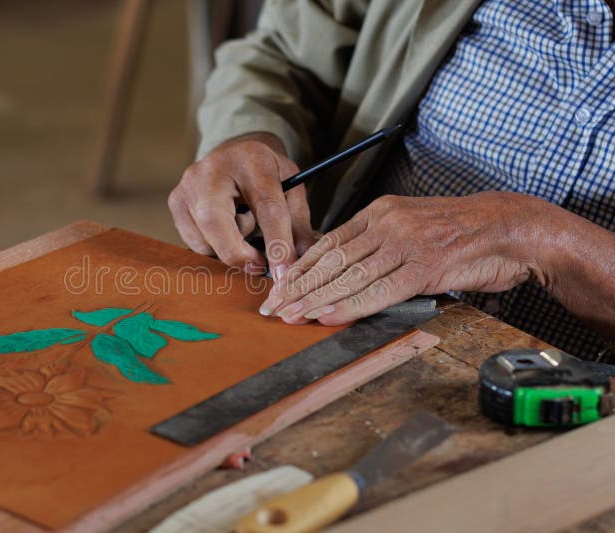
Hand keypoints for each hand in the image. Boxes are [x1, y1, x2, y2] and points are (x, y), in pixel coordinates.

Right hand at [168, 133, 316, 275]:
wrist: (234, 154)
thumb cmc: (265, 174)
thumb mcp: (291, 187)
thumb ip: (298, 223)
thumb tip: (303, 258)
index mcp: (252, 160)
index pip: (266, 208)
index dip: (277, 244)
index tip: (284, 272)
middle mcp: (212, 170)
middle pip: (217, 223)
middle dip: (240, 254)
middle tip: (260, 266)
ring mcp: (188, 185)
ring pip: (204, 238)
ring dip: (228, 246)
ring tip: (241, 226)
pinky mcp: (176, 201)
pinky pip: (194, 242)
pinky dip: (213, 245)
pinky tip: (225, 227)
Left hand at [259, 192, 549, 324]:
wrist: (509, 227)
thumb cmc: (460, 233)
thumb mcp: (411, 227)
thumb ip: (378, 244)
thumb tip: (344, 272)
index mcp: (380, 212)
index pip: (328, 242)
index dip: (300, 268)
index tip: (278, 287)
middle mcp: (387, 223)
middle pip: (330, 258)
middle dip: (298, 286)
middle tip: (272, 307)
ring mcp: (405, 242)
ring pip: (349, 274)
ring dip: (316, 299)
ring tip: (291, 316)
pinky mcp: (424, 265)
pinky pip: (379, 289)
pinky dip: (351, 305)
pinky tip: (328, 316)